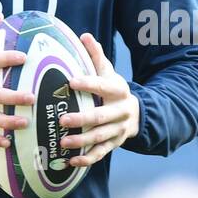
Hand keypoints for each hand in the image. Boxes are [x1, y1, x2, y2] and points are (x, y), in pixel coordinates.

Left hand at [58, 32, 139, 166]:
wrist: (136, 114)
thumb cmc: (113, 90)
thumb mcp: (108, 72)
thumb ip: (96, 56)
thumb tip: (84, 35)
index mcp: (118, 91)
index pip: (103, 86)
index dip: (88, 84)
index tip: (70, 81)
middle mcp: (121, 111)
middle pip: (102, 117)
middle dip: (82, 119)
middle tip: (62, 120)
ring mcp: (119, 130)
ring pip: (101, 138)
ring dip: (82, 141)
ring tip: (62, 142)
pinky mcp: (115, 144)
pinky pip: (101, 154)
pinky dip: (87, 159)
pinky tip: (71, 162)